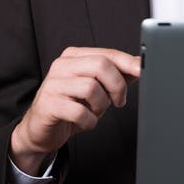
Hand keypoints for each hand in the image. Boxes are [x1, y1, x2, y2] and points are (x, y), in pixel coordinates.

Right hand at [10, 47, 140, 174]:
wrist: (40, 129)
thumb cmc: (71, 105)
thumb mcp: (95, 88)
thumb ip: (115, 75)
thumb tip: (139, 65)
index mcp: (74, 56)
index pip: (107, 54)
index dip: (127, 63)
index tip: (143, 70)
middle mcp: (62, 65)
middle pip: (101, 65)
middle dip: (116, 86)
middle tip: (119, 101)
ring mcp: (53, 84)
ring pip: (91, 87)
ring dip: (101, 106)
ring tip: (95, 112)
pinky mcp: (48, 104)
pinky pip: (79, 111)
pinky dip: (89, 121)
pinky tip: (85, 122)